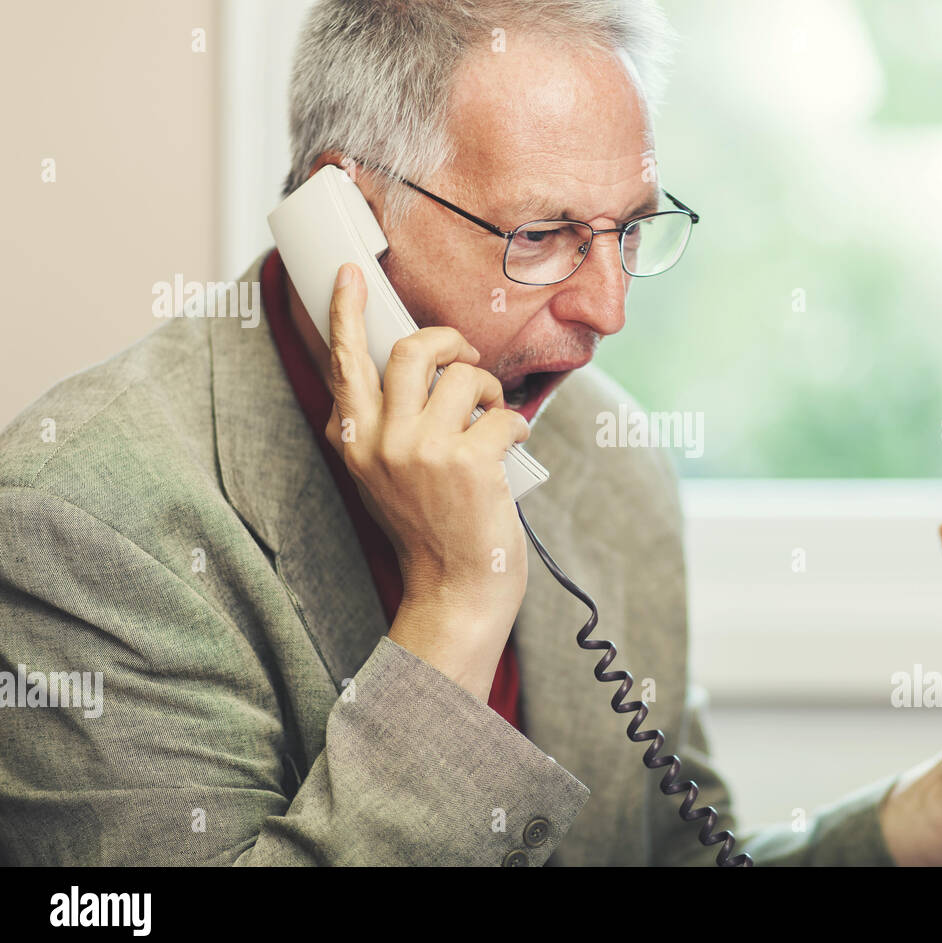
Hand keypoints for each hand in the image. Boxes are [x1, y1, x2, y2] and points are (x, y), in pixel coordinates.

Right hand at [322, 263, 530, 700]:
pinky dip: (517, 423)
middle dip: (452, 342)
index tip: (351, 274)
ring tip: (491, 419)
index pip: (345, 364)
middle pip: (414, 350)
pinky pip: (504, 412)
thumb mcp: (378, 478)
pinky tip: (512, 446)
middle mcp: (382, 442)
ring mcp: (424, 452)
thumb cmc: (428, 529)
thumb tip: (387, 371)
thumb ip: (376, 428)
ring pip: (464, 376)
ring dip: (489, 391)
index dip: (348, 313)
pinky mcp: (470, 463)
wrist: (453, 590)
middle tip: (467, 359)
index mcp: (355, 440)